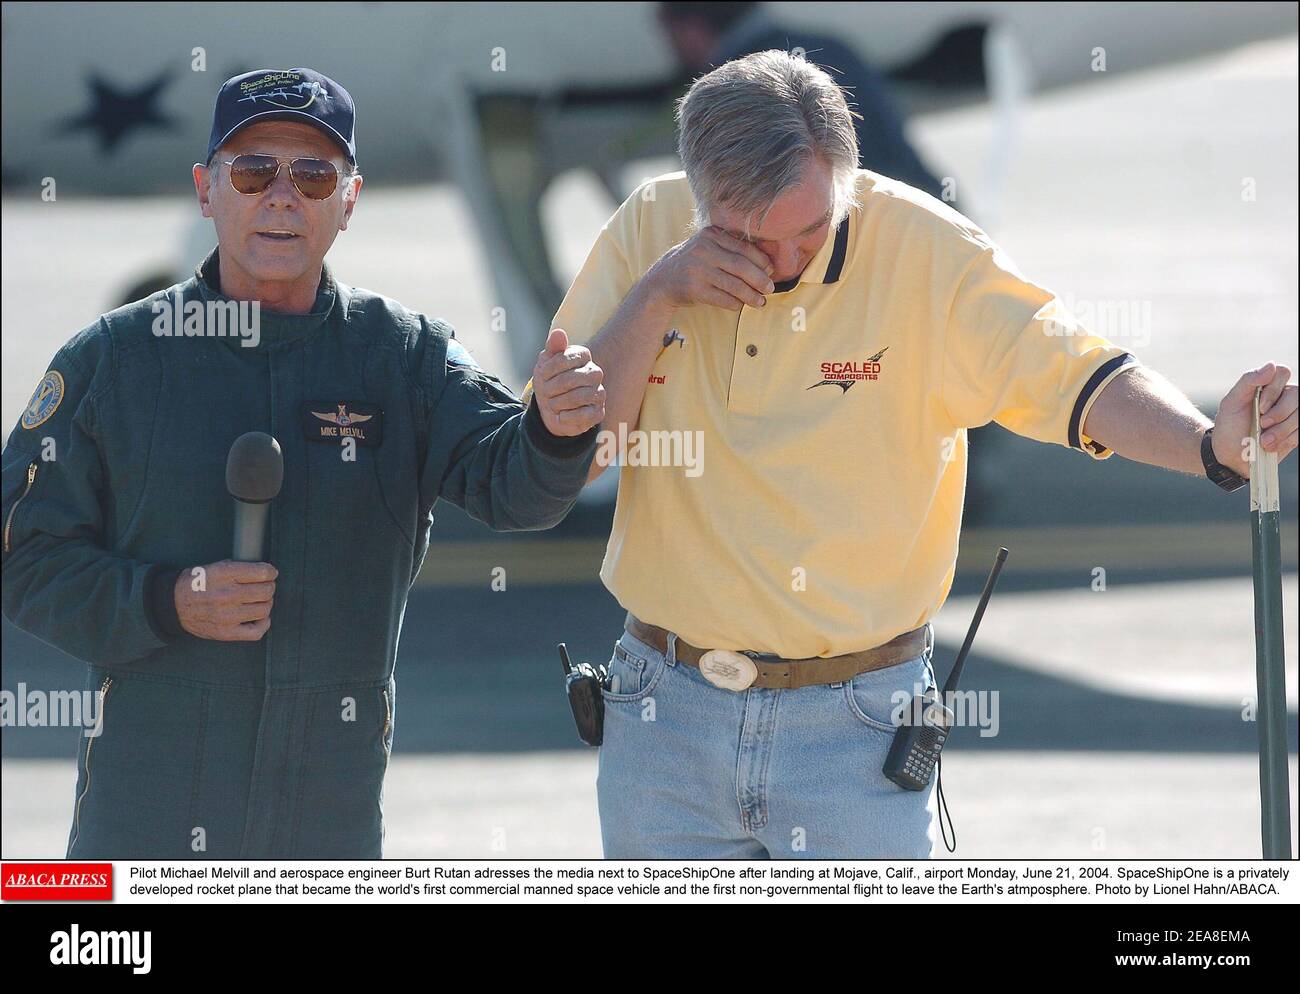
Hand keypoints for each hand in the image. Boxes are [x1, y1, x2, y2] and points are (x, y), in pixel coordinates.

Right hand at [174, 559, 276, 640]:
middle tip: (265, 587)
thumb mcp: (212, 567)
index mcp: (223, 574)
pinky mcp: (226, 632)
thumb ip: (236, 568)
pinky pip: (257, 631)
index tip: (270, 573)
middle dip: (269, 587)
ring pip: (264, 610)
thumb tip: (262, 571)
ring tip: (259, 601)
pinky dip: (263, 623)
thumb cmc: (196, 584)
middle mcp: (226, 595)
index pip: (262, 572)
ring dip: (266, 604)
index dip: (270, 572)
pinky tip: (259, 617)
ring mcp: (226, 616)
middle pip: (266, 591)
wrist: (173, 605)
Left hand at [532, 328, 604, 435]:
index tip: (542, 375)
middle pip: (571, 379)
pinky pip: (583, 415)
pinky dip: (566, 417)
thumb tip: (559, 332)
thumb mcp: (545, 363)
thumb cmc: (549, 381)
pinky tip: (561, 415)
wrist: (550, 408)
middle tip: (546, 393)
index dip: (548, 369)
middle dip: (552, 388)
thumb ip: (553, 348)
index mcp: (583, 356)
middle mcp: (595, 372)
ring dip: (558, 403)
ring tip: (553, 404)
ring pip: (578, 397)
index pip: (565, 358)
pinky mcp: (598, 412)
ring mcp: (599, 393)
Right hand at [646, 226, 774, 310]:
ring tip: (760, 302)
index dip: (761, 261)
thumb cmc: (695, 264)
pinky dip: (735, 303)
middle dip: (759, 279)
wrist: (663, 280)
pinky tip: (740, 305)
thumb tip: (767, 265)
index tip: (770, 271)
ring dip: (751, 296)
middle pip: (741, 266)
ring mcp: (697, 270)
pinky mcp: (694, 289)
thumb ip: (731, 249)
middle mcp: (704, 250)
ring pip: (734, 285)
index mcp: (711, 235)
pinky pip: (722, 298)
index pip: (744, 248)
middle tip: (770, 288)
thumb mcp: (708, 247)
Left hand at [1212, 363, 1296, 475]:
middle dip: (1279, 413)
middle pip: (1296, 395)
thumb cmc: (1230, 424)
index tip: (1259, 407)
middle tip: (1262, 424)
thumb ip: (1249, 380)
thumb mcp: (1232, 401)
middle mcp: (1283, 396)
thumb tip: (1271, 365)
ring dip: (1281, 431)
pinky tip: (1270, 446)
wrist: (1230, 454)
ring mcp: (1292, 414)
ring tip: (1263, 441)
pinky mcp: (1296, 431)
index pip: (1283, 373)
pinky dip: (1285, 440)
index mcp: (1268, 384)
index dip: (1274, 390)